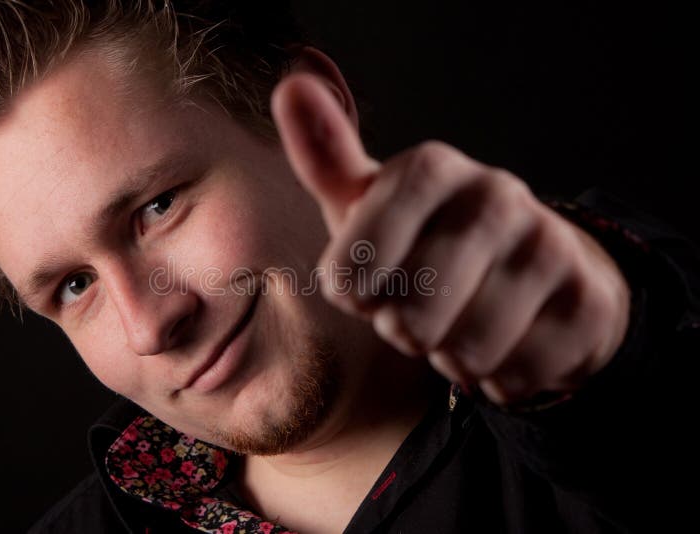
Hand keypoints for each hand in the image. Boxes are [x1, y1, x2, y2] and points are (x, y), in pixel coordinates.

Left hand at [271, 73, 631, 404]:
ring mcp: (550, 246)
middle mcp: (496, 196)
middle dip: (405, 331)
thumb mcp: (370, 202)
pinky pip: (513, 377)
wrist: (536, 268)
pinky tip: (505, 342)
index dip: (354, 294)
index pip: (356, 264)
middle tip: (418, 311)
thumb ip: (327, 161)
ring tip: (461, 324)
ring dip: (452, 357)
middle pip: (413, 317)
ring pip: (466, 352)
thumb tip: (292, 88)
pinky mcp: (588, 301)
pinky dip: (497, 379)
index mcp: (431, 170)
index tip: (361, 289)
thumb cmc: (428, 240)